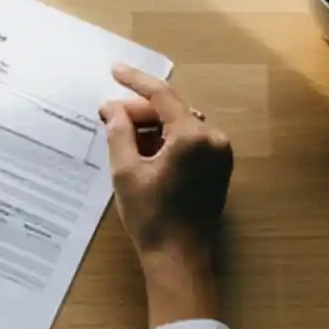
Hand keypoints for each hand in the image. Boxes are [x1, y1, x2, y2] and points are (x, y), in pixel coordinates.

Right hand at [100, 64, 232, 327]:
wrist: (179, 258)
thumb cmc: (151, 217)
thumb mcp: (125, 172)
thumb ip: (119, 132)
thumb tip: (112, 107)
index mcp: (191, 137)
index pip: (162, 96)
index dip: (135, 81)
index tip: (114, 70)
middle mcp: (213, 139)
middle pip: (172, 109)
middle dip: (140, 109)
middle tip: (109, 115)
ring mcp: (220, 153)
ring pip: (180, 124)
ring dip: (152, 125)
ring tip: (122, 135)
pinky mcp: (218, 167)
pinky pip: (190, 140)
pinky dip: (166, 139)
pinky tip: (143, 149)